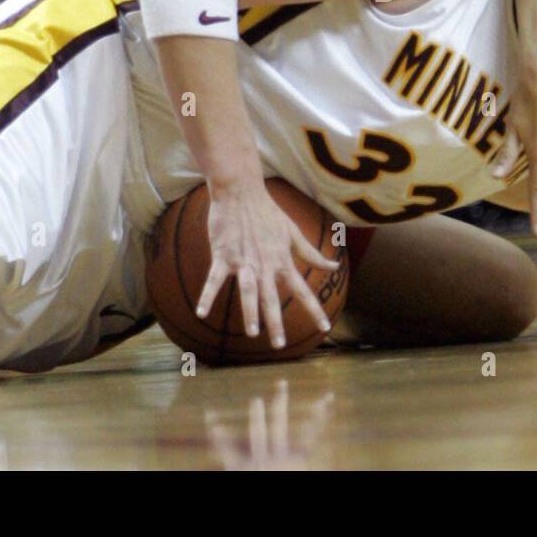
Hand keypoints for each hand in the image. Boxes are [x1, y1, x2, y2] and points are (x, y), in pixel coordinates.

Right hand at [197, 180, 339, 348]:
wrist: (241, 191)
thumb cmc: (267, 213)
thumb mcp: (293, 232)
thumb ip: (312, 253)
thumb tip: (334, 266)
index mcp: (283, 260)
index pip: (302, 289)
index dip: (314, 309)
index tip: (324, 327)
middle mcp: (265, 263)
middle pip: (272, 296)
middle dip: (277, 321)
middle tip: (279, 345)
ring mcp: (244, 260)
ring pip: (248, 290)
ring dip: (250, 311)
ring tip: (253, 332)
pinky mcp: (223, 255)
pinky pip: (215, 279)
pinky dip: (208, 295)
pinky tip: (202, 313)